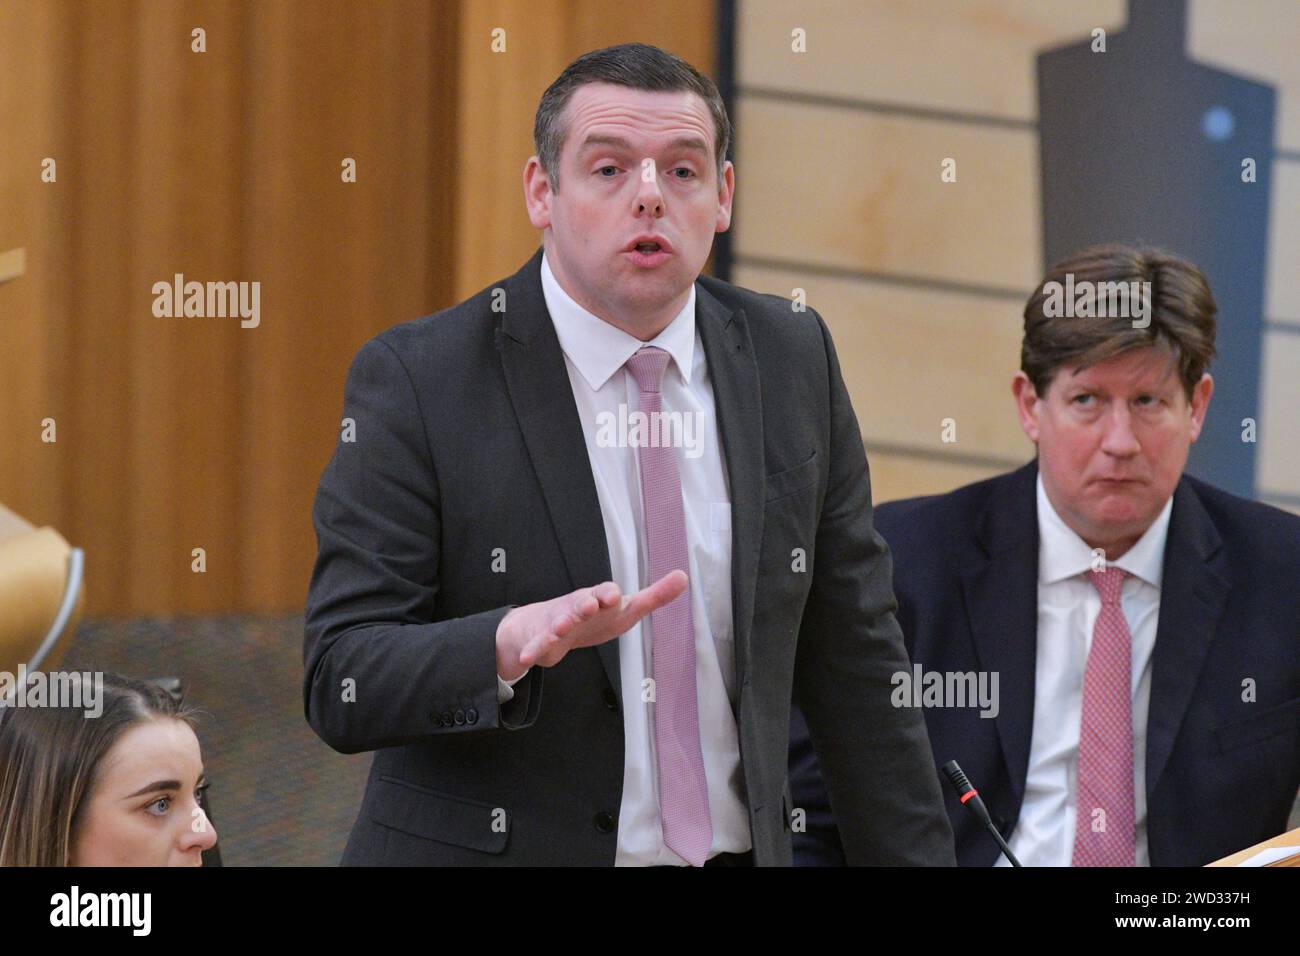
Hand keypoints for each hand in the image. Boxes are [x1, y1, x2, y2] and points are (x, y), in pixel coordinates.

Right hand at [495, 571, 687, 679]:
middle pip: (580, 603)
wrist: (549, 624)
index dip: (609, 594)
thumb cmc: (594, 616)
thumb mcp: (626, 608)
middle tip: (588, 606)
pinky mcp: (542, 639)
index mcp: (598, 599)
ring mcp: (557, 622)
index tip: (614, 596)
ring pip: (557, 622)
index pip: (605, 593)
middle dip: (584, 604)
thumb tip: (684, 576)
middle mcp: (577, 606)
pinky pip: (537, 645)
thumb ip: (655, 596)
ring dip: (559, 625)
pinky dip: (533, 651)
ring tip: (560, 629)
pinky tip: (528, 657)